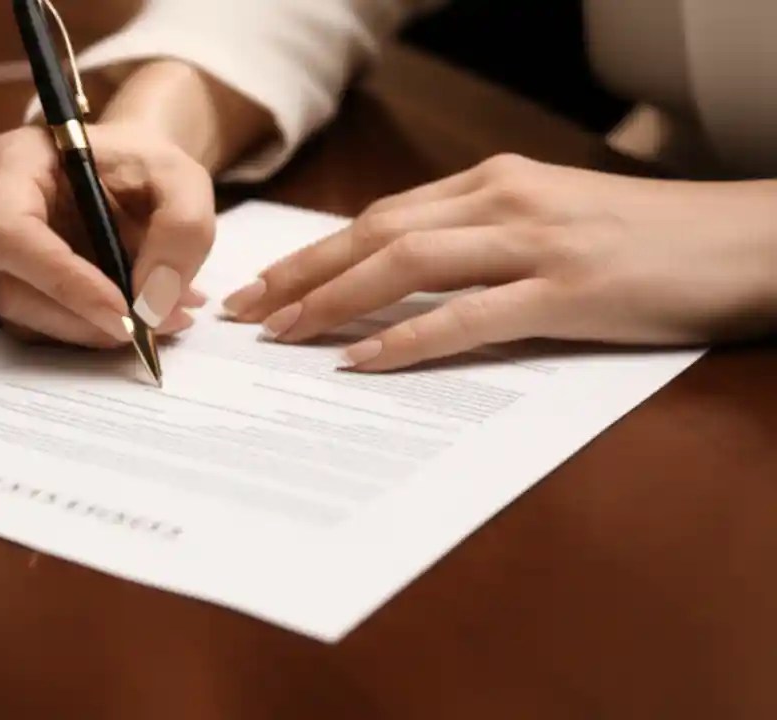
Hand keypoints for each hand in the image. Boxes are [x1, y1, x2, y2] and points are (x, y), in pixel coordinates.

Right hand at [0, 123, 214, 347]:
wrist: (129, 173)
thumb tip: (153, 302)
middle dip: (87, 318)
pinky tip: (132, 315)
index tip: (127, 311)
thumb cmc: (145, 165)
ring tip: (161, 317)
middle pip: (12, 289)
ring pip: (24, 318)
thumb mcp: (183, 179)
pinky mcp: (2, 286)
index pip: (11, 232)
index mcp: (11, 161)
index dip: (64, 280)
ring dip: (94, 331)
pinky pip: (36, 328)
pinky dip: (88, 332)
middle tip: (159, 323)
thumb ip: (181, 229)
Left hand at [221, 154, 776, 369]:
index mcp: (496, 183)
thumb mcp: (553, 220)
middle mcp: (505, 202)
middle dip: (300, 273)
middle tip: (244, 311)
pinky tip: (360, 360)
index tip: (264, 283)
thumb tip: (404, 271)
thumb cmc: (648, 240)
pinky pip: (466, 316)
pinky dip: (406, 338)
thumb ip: (482, 237)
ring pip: (406, 264)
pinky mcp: (569, 291)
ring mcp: (536, 243)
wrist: (749, 241)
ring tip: (280, 334)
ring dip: (333, 300)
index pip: (381, 215)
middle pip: (375, 233)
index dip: (315, 251)